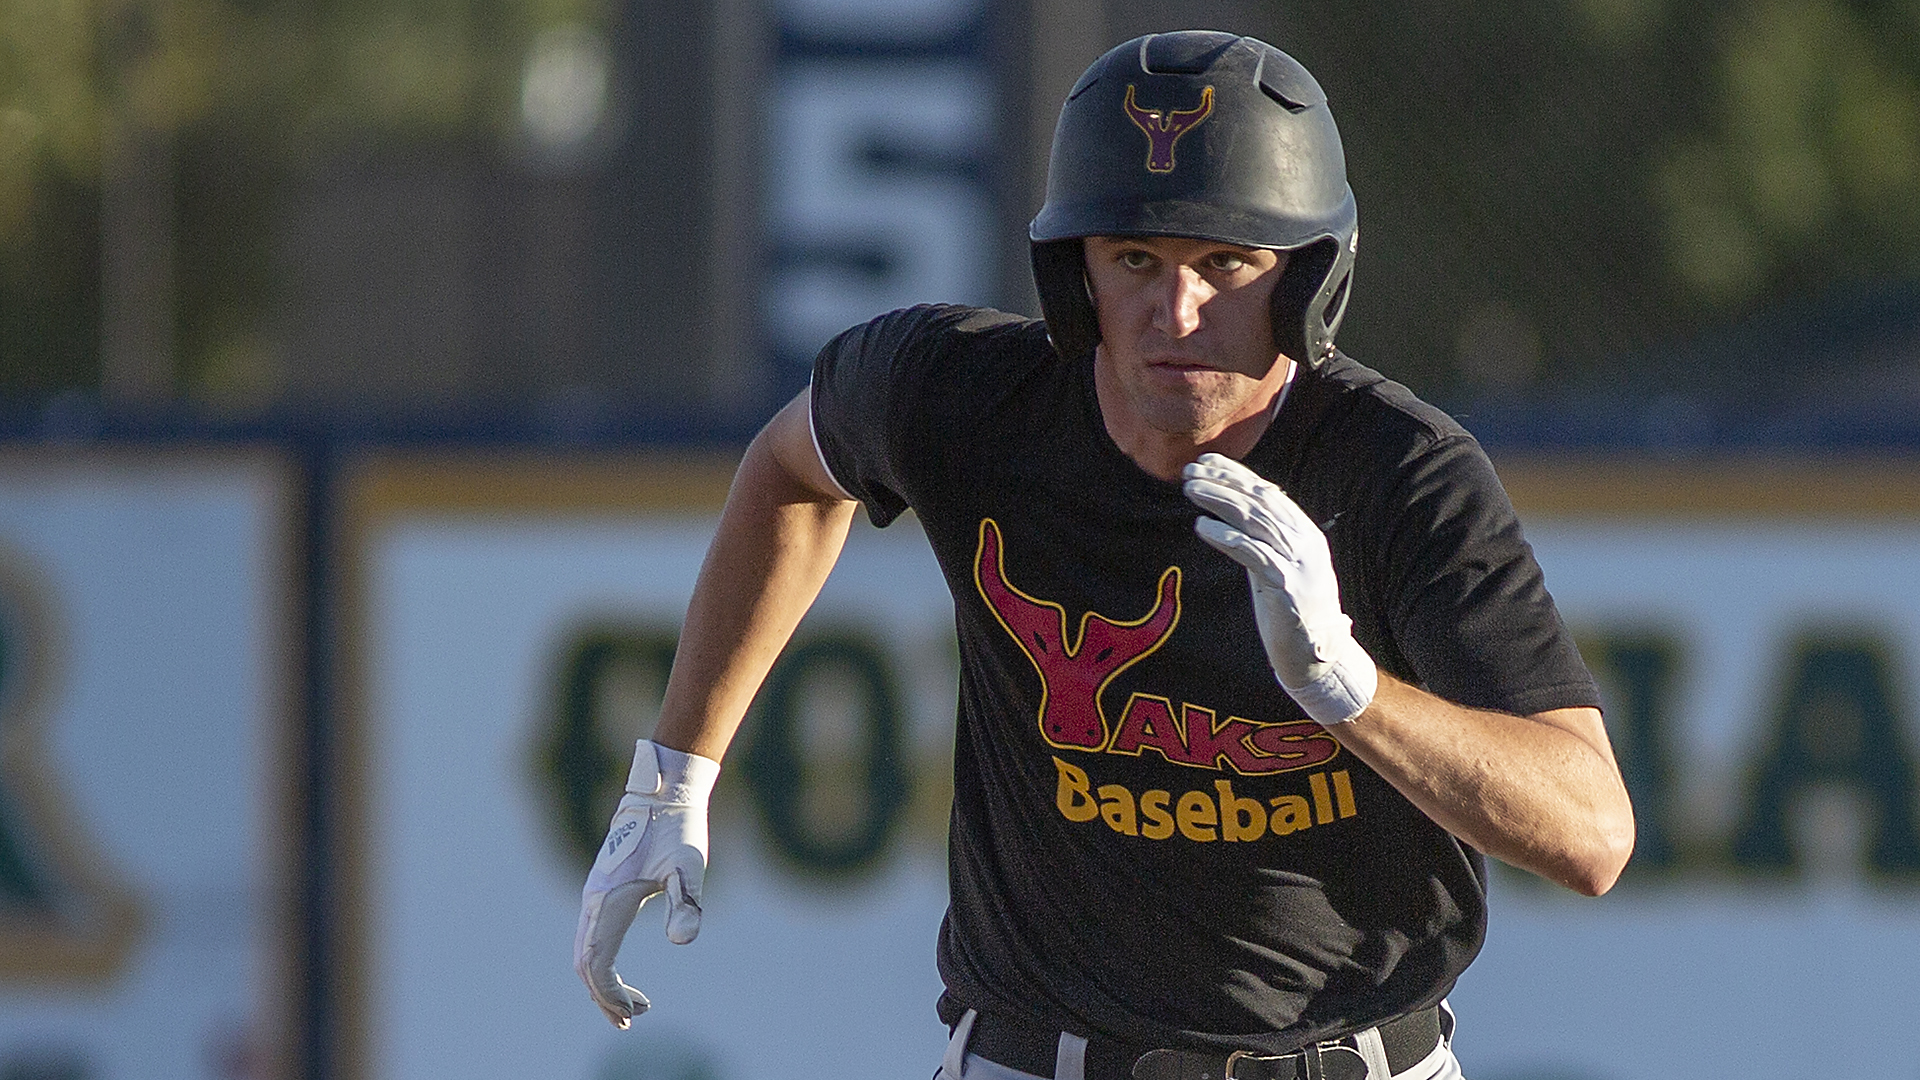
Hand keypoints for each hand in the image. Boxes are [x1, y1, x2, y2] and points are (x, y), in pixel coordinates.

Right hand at [574, 740, 720, 1027]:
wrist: (663, 791)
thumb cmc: (678, 828)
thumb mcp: (689, 865)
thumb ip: (686, 902)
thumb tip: (683, 942)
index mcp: (609, 901)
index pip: (597, 964)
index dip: (611, 995)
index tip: (634, 1014)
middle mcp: (594, 901)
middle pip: (585, 964)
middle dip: (604, 997)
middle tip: (631, 1021)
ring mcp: (595, 895)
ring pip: (586, 951)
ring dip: (604, 983)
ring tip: (636, 1006)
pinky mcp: (603, 889)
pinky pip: (592, 937)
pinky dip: (603, 963)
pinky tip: (625, 973)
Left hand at [1181, 453, 1376, 724]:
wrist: (1318, 658)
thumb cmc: (1293, 615)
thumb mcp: (1279, 568)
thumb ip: (1264, 542)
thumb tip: (1235, 515)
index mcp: (1305, 534)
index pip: (1268, 494)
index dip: (1237, 475)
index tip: (1207, 462)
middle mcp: (1305, 543)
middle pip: (1259, 501)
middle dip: (1224, 481)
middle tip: (1191, 471)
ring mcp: (1298, 563)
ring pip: (1254, 521)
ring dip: (1219, 501)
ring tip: (1191, 490)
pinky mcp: (1285, 586)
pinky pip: (1251, 553)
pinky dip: (1224, 537)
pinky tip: (1201, 527)